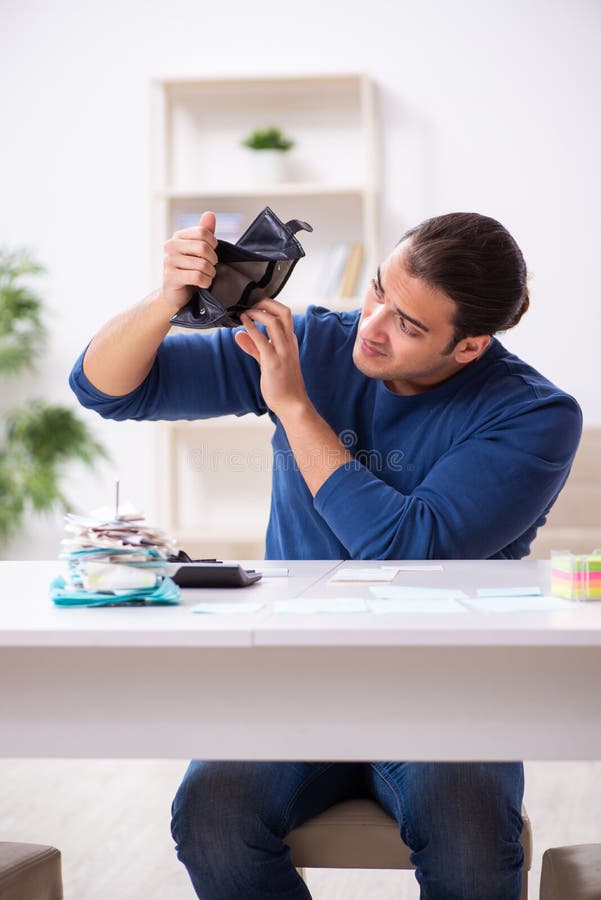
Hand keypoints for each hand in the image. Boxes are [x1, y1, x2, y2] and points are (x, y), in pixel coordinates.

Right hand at [161, 211, 218, 313]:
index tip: (212, 254)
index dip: (213, 244)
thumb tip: (210, 214)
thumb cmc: (190, 271)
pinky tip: (203, 284)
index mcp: (178, 237)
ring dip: (210, 273)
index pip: (203, 232)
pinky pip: (197, 276)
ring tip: (207, 276)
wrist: (177, 295)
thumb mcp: (199, 251)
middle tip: (211, 268)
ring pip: (202, 264)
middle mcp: (170, 246)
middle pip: (203, 247)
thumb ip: (205, 233)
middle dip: (213, 260)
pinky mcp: (171, 277)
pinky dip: (205, 282)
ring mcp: (169, 261)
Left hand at [234, 299, 310, 417]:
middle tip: (250, 302)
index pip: (284, 315)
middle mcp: (289, 343)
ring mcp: (283, 352)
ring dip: (257, 313)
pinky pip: (262, 340)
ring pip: (274, 321)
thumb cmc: (282, 384)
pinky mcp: (273, 362)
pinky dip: (251, 328)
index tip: (254, 304)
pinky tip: (243, 323)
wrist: (292, 404)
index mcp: (290, 341)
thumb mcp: (267, 361)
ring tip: (244, 311)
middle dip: (266, 303)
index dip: (269, 305)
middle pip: (283, 312)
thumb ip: (254, 347)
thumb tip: (239, 334)